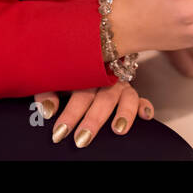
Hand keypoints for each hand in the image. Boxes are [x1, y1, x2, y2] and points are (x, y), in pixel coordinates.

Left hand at [33, 85, 154, 147]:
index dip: (70, 113)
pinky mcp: (133, 95)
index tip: (59, 133)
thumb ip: (46, 92)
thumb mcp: (54, 80)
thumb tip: (48, 111)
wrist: (91, 53)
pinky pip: (142, 99)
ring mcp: (121, 86)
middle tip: (82, 139)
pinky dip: (145, 107)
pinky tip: (145, 116)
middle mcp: (106, 78)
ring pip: (127, 97)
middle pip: (103, 98)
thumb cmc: (68, 74)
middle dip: (93, 119)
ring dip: (124, 113)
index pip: (79, 93)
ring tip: (118, 130)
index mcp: (86, 73)